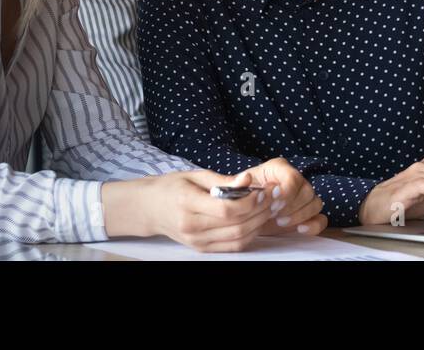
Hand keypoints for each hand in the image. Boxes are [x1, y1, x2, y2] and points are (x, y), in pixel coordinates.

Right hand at [103, 168, 277, 252]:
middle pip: (236, 225)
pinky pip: (232, 246)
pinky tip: (256, 221)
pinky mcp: (201, 249)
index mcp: (187, 203)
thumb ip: (223, 180)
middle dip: (261, 211)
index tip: (263, 190)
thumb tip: (248, 180)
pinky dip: (249, 235)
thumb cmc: (172, 187)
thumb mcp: (194, 175)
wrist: (149, 208)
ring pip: (238, 238)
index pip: (226, 209)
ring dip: (259, 223)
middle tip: (274, 196)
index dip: (250, 202)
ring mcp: (196, 241)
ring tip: (269, 207)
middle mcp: (191, 226)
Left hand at [231, 157, 326, 236]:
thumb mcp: (235, 188)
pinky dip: (313, 225)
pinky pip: (321, 219)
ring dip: (299, 215)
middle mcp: (295, 180)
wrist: (245, 210)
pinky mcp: (307, 214)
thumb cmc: (241, 196)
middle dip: (290, 206)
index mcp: (279, 168)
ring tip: (279, 222)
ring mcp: (303, 197)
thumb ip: (236, 184)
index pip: (293, 177)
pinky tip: (299, 229)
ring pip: (315, 203)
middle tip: (273, 214)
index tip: (272, 204)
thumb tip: (244, 179)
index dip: (286, 193)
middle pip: (307, 191)